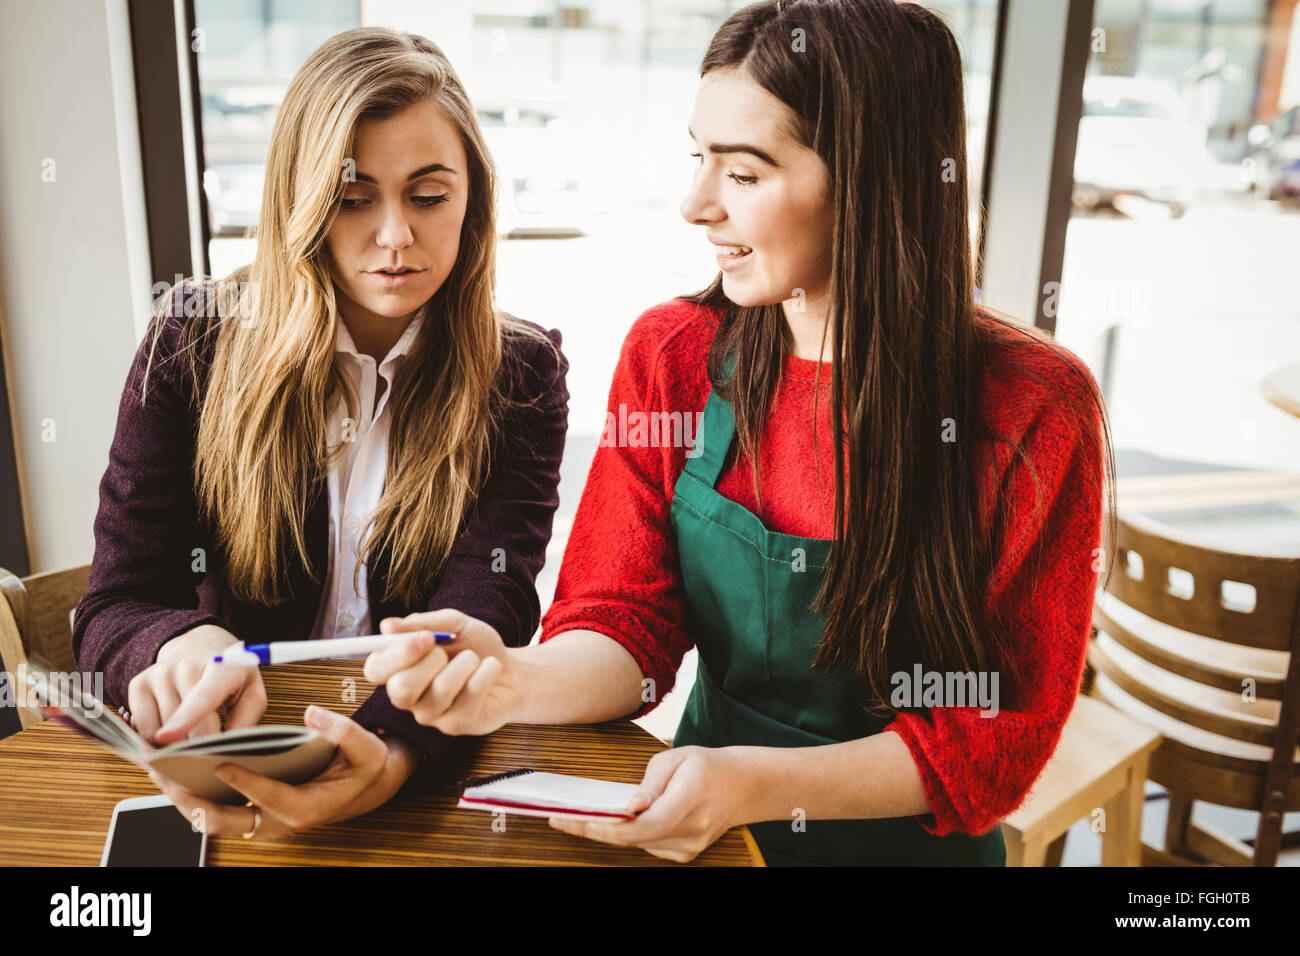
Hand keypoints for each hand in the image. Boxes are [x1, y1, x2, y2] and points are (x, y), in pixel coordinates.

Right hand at [128, 625, 265, 744]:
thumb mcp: (252, 693)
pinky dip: (154, 737)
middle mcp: (186, 666)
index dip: (186, 718)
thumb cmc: (230, 677)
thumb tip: (221, 749)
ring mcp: (159, 674)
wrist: (201, 647)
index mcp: (222, 668)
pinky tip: (171, 722)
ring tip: (192, 725)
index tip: (166, 737)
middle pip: (182, 726)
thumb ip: (244, 722)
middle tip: (208, 746)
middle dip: (194, 747)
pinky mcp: (139, 685)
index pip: (203, 696)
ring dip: (175, 742)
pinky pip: (142, 729)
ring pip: (159, 731)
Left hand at [148, 705, 421, 837]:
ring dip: (184, 799)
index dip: (242, 780)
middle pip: (224, 821)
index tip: (218, 761)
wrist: (365, 788)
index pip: (266, 796)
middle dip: (191, 799)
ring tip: (160, 772)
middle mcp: (278, 823)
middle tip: (167, 774)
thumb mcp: (366, 748)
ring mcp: (262, 824)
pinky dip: (192, 797)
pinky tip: (175, 774)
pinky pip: (216, 813)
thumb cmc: (363, 768)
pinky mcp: (253, 818)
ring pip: (212, 821)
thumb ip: (342, 731)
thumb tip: (311, 714)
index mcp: (305, 807)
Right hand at [363, 609, 519, 735]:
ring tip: (474, 658)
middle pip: (400, 689)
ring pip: (439, 691)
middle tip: (446, 650)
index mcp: (399, 669)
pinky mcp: (457, 725)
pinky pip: (468, 697)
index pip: (375, 670)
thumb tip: (388, 625)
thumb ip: (423, 624)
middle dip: (428, 663)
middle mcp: (408, 696)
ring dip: (464, 665)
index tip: (425, 637)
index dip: (396, 654)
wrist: (511, 671)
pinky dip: (484, 673)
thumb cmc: (475, 647)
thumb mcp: (453, 624)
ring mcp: (431, 714)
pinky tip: (490, 669)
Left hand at [547, 746, 752, 862]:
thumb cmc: (708, 766)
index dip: (605, 827)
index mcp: (689, 801)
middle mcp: (691, 831)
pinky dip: (630, 833)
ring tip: (576, 818)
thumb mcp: (677, 757)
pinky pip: (648, 845)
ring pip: (638, 843)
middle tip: (560, 819)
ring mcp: (689, 847)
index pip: (641, 825)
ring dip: (610, 831)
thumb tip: (630, 807)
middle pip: (633, 839)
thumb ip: (651, 783)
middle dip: (594, 830)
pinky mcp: (685, 853)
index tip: (575, 820)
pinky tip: (614, 820)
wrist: (744, 787)